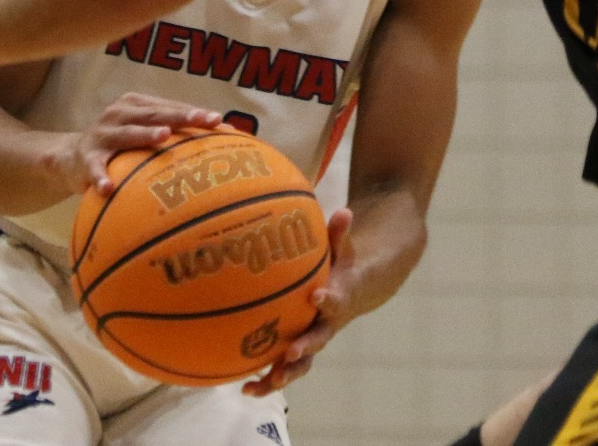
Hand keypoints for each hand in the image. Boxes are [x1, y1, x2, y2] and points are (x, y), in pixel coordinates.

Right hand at [42, 94, 221, 195]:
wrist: (71, 156)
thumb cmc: (121, 144)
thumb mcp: (143, 132)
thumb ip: (173, 134)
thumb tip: (222, 141)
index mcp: (136, 105)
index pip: (170, 107)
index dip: (193, 112)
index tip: (218, 120)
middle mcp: (119, 114)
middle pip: (153, 114)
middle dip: (178, 116)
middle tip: (200, 120)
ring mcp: (102, 134)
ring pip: (126, 134)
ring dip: (144, 135)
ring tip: (163, 137)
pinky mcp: (86, 157)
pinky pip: (95, 168)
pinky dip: (100, 177)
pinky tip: (108, 188)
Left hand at [244, 208, 356, 396]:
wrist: (354, 291)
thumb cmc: (341, 266)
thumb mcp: (343, 250)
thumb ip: (339, 234)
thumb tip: (345, 210)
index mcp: (338, 300)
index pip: (335, 299)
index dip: (328, 299)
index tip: (317, 296)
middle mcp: (325, 325)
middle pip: (317, 342)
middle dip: (303, 349)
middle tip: (289, 354)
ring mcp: (311, 340)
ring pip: (298, 364)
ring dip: (281, 375)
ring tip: (259, 386)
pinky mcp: (297, 349)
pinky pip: (282, 368)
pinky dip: (265, 379)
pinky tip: (243, 387)